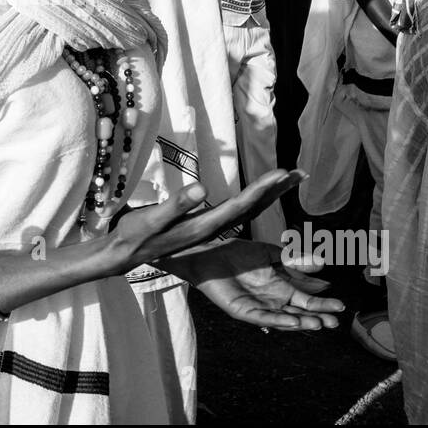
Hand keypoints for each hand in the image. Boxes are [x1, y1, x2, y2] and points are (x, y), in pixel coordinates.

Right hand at [105, 169, 302, 272]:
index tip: (283, 174)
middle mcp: (213, 228)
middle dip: (276, 190)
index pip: (240, 206)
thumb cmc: (135, 236)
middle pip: (252, 207)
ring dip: (270, 193)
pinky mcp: (206, 225)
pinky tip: (263, 192)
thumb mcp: (152, 220)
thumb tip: (203, 188)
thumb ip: (177, 206)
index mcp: (205, 227)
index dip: (262, 190)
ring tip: (291, 177)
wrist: (126, 254)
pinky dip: (254, 198)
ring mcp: (211, 228)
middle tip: (301, 173)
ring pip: (247, 208)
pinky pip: (237, 210)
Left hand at [162, 239, 343, 330]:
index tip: (340, 306)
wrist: (209, 253)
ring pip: (284, 318)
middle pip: (299, 311)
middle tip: (335, 322)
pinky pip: (263, 318)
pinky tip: (294, 322)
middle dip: (317, 316)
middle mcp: (272, 299)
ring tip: (319, 324)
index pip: (306, 297)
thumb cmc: (236, 253)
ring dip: (302, 322)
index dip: (322, 302)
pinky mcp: (243, 311)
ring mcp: (259, 306)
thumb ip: (294, 259)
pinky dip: (278, 321)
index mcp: (280, 286)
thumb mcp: (270, 253)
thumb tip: (323, 262)